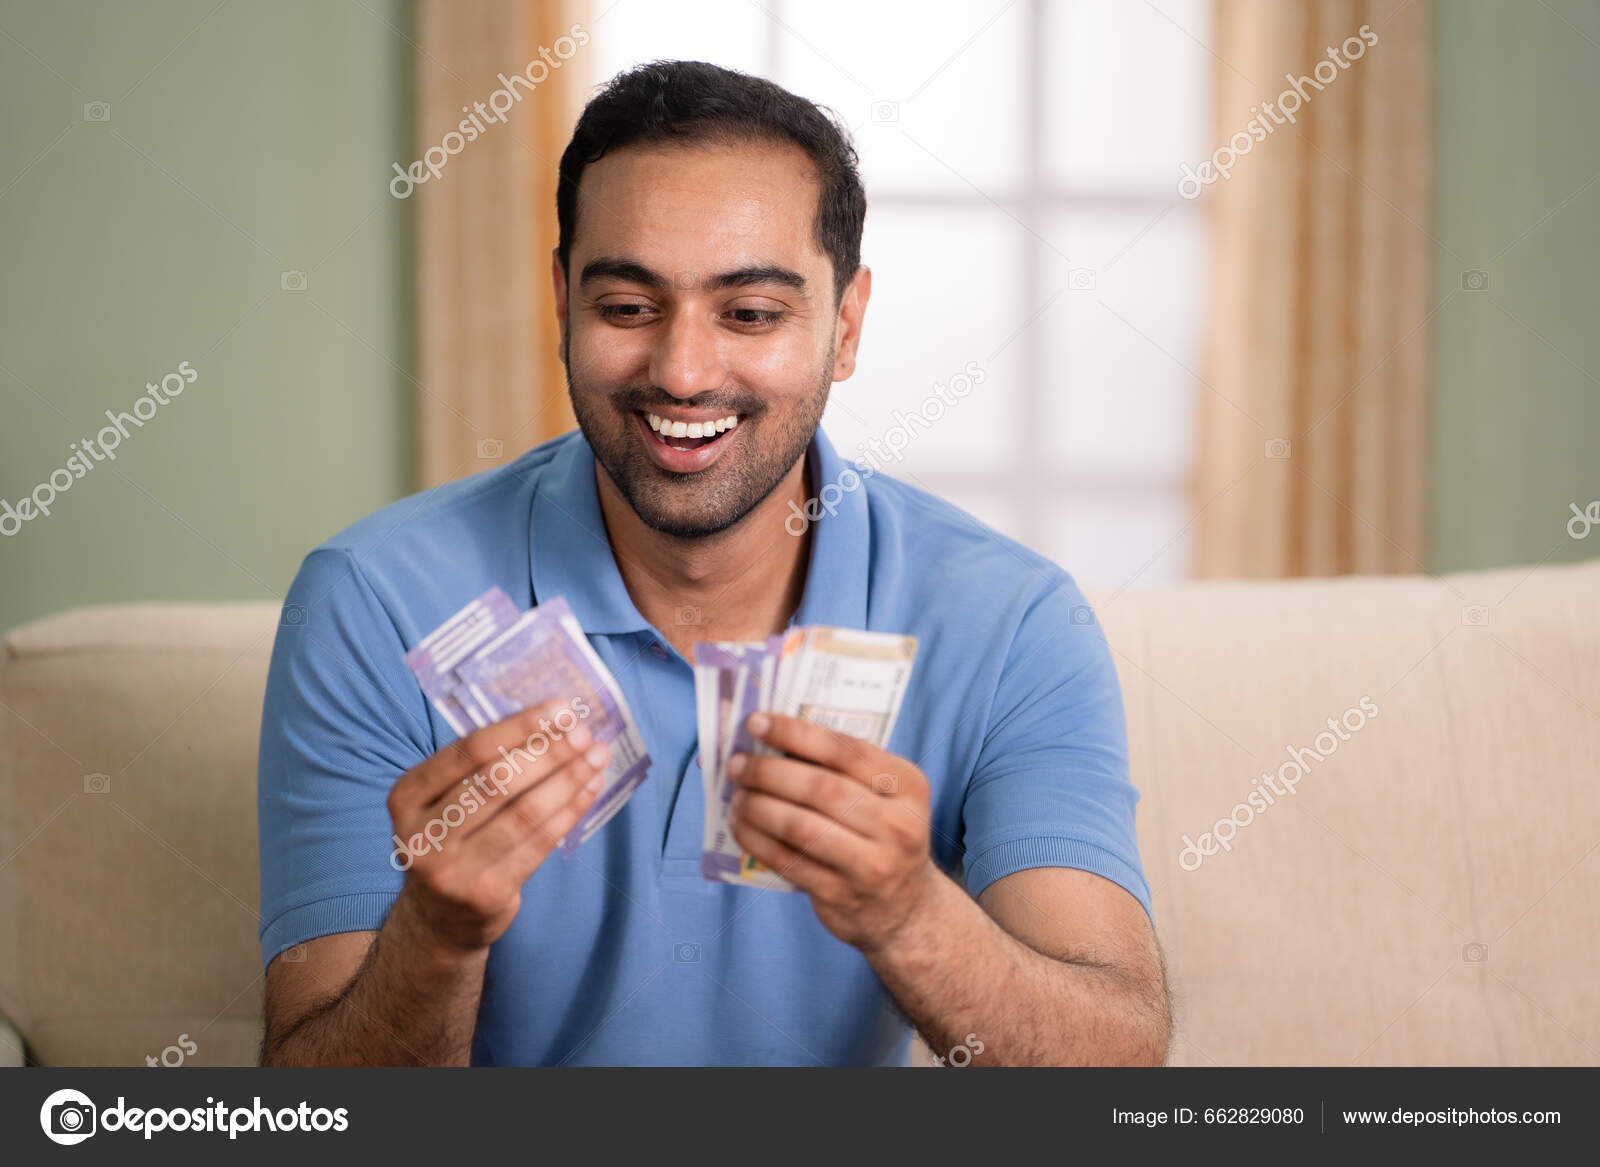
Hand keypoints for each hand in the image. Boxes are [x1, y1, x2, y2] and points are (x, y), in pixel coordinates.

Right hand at [386, 699, 609, 952]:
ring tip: (598, 756)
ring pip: (523, 813)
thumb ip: (481, 766)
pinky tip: (590, 788)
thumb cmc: (453, 839)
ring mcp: (451, 870)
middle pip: (496, 781)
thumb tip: (551, 720)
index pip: (468, 751)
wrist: (440, 919)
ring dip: (568, 779)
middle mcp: (421, 833)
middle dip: (548, 752)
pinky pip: (539, 844)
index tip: (561, 708)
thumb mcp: (445, 801)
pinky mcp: (486, 894)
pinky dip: (570, 811)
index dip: (520, 726)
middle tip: (585, 732)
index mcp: (406, 796)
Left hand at [728, 712, 938, 949]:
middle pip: (822, 789)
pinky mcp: (842, 895)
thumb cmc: (882, 835)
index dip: (797, 734)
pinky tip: (742, 825)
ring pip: (802, 827)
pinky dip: (757, 840)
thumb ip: (843, 768)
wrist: (904, 908)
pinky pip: (789, 862)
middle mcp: (897, 825)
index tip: (757, 723)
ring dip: (760, 807)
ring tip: (739, 795)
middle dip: (770, 772)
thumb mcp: (885, 796)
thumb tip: (772, 738)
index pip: (847, 751)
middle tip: (738, 764)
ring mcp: (871, 865)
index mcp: (908, 786)